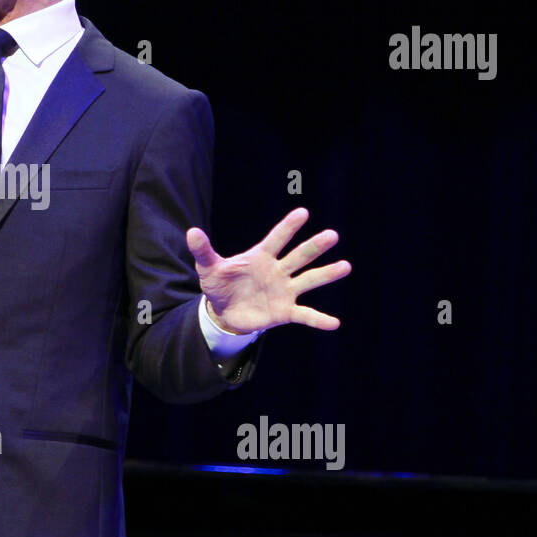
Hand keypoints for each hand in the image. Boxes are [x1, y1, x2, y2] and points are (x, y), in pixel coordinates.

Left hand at [186, 207, 350, 333]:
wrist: (224, 312)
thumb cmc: (220, 284)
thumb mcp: (209, 268)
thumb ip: (203, 251)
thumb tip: (191, 232)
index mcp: (261, 257)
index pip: (276, 239)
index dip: (288, 227)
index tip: (302, 213)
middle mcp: (277, 270)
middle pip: (299, 256)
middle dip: (314, 246)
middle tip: (332, 235)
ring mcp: (284, 290)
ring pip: (308, 280)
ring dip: (326, 274)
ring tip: (345, 266)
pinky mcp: (285, 311)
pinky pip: (305, 314)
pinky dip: (319, 319)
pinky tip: (334, 323)